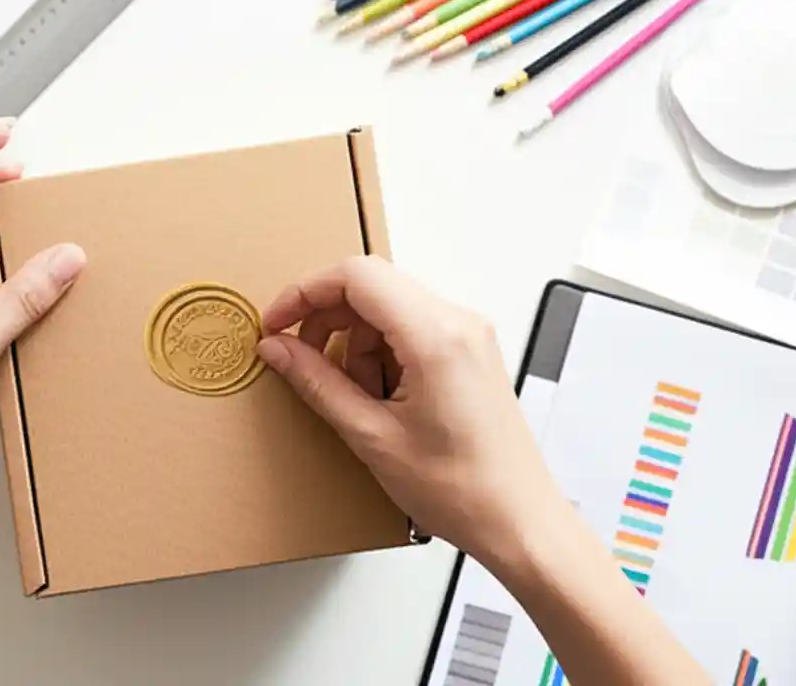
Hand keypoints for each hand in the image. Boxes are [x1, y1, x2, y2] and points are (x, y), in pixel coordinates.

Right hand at [255, 256, 555, 562]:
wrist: (517, 520)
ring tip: (352, 394)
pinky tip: (376, 396)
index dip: (305, 292)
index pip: (356, 275)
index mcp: (436, 337)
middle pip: (371, 285)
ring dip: (354, 341)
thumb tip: (279, 349)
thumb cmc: (463, 490)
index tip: (278, 321)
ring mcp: (468, 335)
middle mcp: (459, 323)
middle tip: (300, 358)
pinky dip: (380, 352)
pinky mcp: (469, 351)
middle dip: (326, 318)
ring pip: (387, 307)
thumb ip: (318, 383)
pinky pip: (409, 328)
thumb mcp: (371, 436)